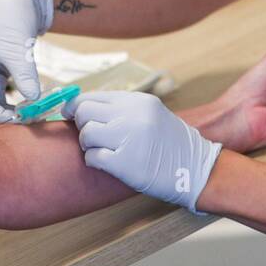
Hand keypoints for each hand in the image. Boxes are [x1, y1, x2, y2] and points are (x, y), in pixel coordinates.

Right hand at [0, 0, 53, 123]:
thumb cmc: (12, 17)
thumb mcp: (18, 48)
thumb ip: (25, 76)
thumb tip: (34, 101)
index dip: (0, 116)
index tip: (24, 119)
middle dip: (6, 116)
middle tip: (33, 119)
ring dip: (11, 110)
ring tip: (35, 112)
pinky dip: (14, 101)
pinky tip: (32, 103)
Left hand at [63, 91, 220, 213]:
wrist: (196, 169)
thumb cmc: (170, 144)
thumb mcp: (151, 115)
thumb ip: (122, 109)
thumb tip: (80, 108)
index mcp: (138, 101)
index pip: (91, 96)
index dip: (75, 107)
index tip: (70, 115)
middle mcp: (133, 115)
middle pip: (84, 112)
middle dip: (82, 126)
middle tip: (93, 136)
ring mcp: (129, 138)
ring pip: (86, 134)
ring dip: (89, 145)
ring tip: (105, 150)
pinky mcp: (126, 163)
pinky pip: (92, 157)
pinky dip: (95, 161)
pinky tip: (108, 163)